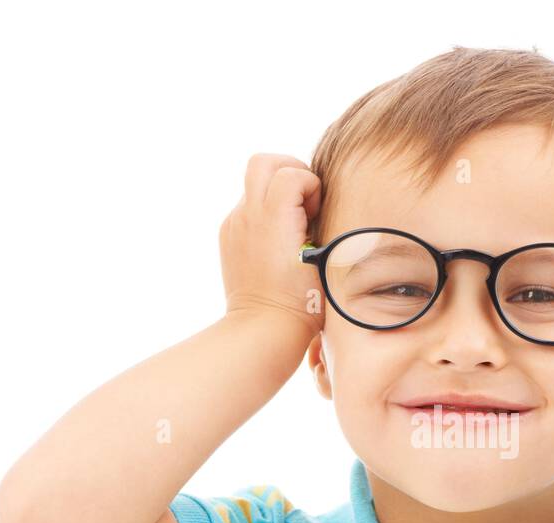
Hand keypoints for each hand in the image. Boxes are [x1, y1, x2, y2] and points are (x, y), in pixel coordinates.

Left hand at [219, 154, 324, 335]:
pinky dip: (264, 214)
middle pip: (263, 162)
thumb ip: (319, 223)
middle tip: (304, 200)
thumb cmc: (303, 302)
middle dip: (289, 171)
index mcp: (273, 219)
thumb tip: (316, 209)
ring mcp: (234, 225)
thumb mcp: (325, 259)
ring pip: (254, 184)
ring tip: (292, 223)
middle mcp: (248, 217)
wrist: (265, 329)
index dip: (312, 186)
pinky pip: (247, 209)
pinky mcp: (228, 237)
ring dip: (276, 193)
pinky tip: (277, 242)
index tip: (317, 214)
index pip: (293, 173)